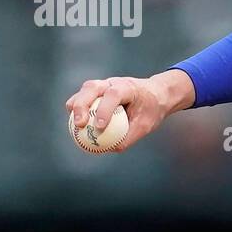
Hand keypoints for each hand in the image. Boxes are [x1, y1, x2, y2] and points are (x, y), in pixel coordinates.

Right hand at [65, 69, 195, 152]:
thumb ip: (129, 136)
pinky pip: (84, 97)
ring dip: (77, 105)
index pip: (114, 94)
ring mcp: (104, 84)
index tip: (100, 127)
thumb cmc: (151, 109)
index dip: (104, 109)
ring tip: (75, 125)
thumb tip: (111, 149)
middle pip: (92, 87)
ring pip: (85, 90)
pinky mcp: (97, 91)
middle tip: (79, 125)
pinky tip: (75, 123)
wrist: (156, 94)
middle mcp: (113, 82)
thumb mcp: (146, 125)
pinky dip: (77, 108)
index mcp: (129, 88)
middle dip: (82, 105)